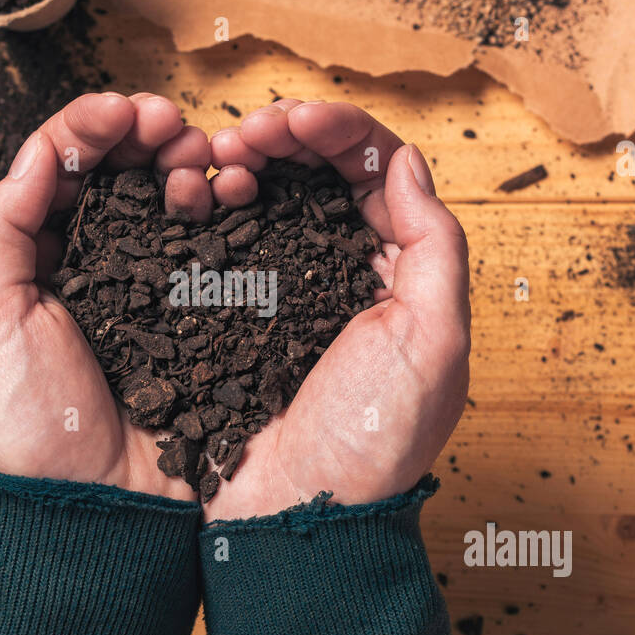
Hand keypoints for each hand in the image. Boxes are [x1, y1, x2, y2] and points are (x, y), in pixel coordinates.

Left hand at [0, 92, 212, 499]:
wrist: (98, 507)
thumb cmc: (32, 428)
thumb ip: (1, 230)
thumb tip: (39, 152)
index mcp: (36, 261)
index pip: (62, 167)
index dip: (93, 126)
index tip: (126, 110)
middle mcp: (94, 265)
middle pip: (120, 171)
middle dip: (146, 132)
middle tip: (175, 125)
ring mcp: (150, 287)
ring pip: (166, 198)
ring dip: (184, 160)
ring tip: (202, 157)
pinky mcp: (196, 313)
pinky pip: (208, 244)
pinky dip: (218, 205)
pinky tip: (226, 190)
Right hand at [201, 100, 470, 520]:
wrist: (296, 516)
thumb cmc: (372, 441)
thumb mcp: (434, 340)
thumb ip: (433, 244)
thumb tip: (406, 160)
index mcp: (397, 272)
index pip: (375, 171)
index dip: (339, 130)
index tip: (297, 118)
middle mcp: (342, 272)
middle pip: (317, 172)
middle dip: (286, 134)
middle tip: (248, 131)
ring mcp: (283, 290)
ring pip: (270, 196)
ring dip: (247, 159)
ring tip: (219, 156)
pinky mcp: (232, 311)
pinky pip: (225, 237)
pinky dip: (214, 202)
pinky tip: (200, 191)